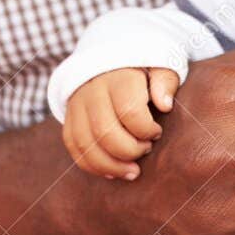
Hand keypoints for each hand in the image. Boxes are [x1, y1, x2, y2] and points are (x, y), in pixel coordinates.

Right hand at [62, 66, 179, 178]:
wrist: (109, 62)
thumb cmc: (142, 70)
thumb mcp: (160, 65)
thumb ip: (165, 81)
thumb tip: (165, 105)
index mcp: (118, 77)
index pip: (129, 111)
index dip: (146, 130)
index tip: (156, 132)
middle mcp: (93, 90)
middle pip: (105, 132)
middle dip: (130, 151)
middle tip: (146, 149)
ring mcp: (77, 105)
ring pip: (86, 145)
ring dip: (111, 166)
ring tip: (133, 171)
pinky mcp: (69, 118)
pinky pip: (74, 147)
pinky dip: (92, 165)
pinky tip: (112, 171)